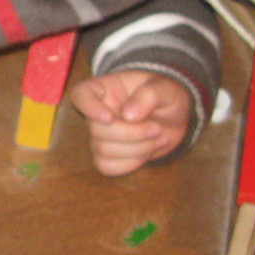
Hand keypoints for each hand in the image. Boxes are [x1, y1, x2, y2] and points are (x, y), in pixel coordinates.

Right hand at [69, 70, 191, 176]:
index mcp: (104, 89)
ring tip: (158, 138)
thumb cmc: (165, 96)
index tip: (109, 117)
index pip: (81, 95)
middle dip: (131, 134)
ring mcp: (100, 136)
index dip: (89, 107)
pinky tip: (147, 152)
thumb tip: (129, 115)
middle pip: (96, 130)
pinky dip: (131, 163)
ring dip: (137, 149)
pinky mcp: (108, 156)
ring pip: (103, 150)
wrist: (173, 118)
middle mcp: (97, 113)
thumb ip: (149, 95)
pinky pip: (108, 167)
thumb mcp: (166, 87)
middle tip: (157, 129)